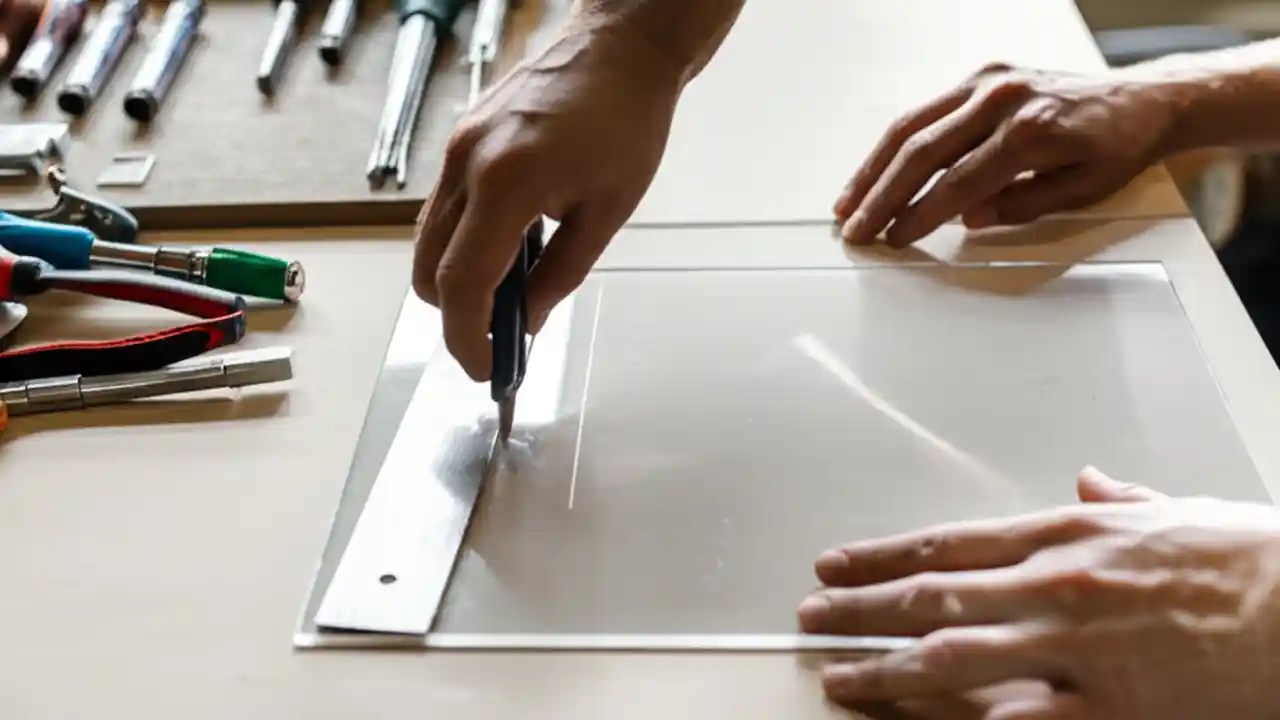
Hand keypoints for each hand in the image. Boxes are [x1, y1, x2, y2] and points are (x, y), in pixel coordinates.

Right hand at [413, 30, 681, 379]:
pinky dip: (463, 243)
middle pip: (428, 269)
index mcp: (506, 182)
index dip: (467, 336)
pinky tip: (508, 251)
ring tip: (510, 296)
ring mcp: (457, 148)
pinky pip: (444, 209)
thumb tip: (528, 321)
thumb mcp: (606, 212)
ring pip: (429, 241)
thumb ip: (560, 274)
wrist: (618, 47)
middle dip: (457, 315)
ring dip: (458, 279)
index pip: (462, 282)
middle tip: (498, 339)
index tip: (483, 366)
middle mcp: (467, 163)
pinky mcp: (460, 139)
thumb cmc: (625, 117)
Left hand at [798, 468, 1279, 718]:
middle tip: (809, 618)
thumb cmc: (1251, 561)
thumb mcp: (1176, 511)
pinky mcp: (1110, 712)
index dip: (879, 556)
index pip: (947, 543)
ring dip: (884, 671)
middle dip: (860, 610)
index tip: (833, 565)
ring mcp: (1077, 651)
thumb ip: (1118, 499)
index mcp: (1067, 536)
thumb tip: (1086, 477)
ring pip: (952, 660)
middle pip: (931, 597)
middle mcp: (1056, 589)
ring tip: (838, 678)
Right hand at [834, 63, 1180, 247]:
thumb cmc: (1117, 146)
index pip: (957, 182)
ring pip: (912, 126)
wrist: (1142, 100)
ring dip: (874, 168)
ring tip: (848, 203)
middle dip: (882, 196)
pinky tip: (874, 170)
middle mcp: (1003, 99)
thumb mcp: (1079, 190)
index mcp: (1030, 130)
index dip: (920, 215)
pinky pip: (926, 111)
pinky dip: (895, 144)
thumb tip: (967, 218)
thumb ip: (1020, 204)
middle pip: (922, 152)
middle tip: (856, 228)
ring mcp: (988, 82)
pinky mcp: (981, 76)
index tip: (895, 239)